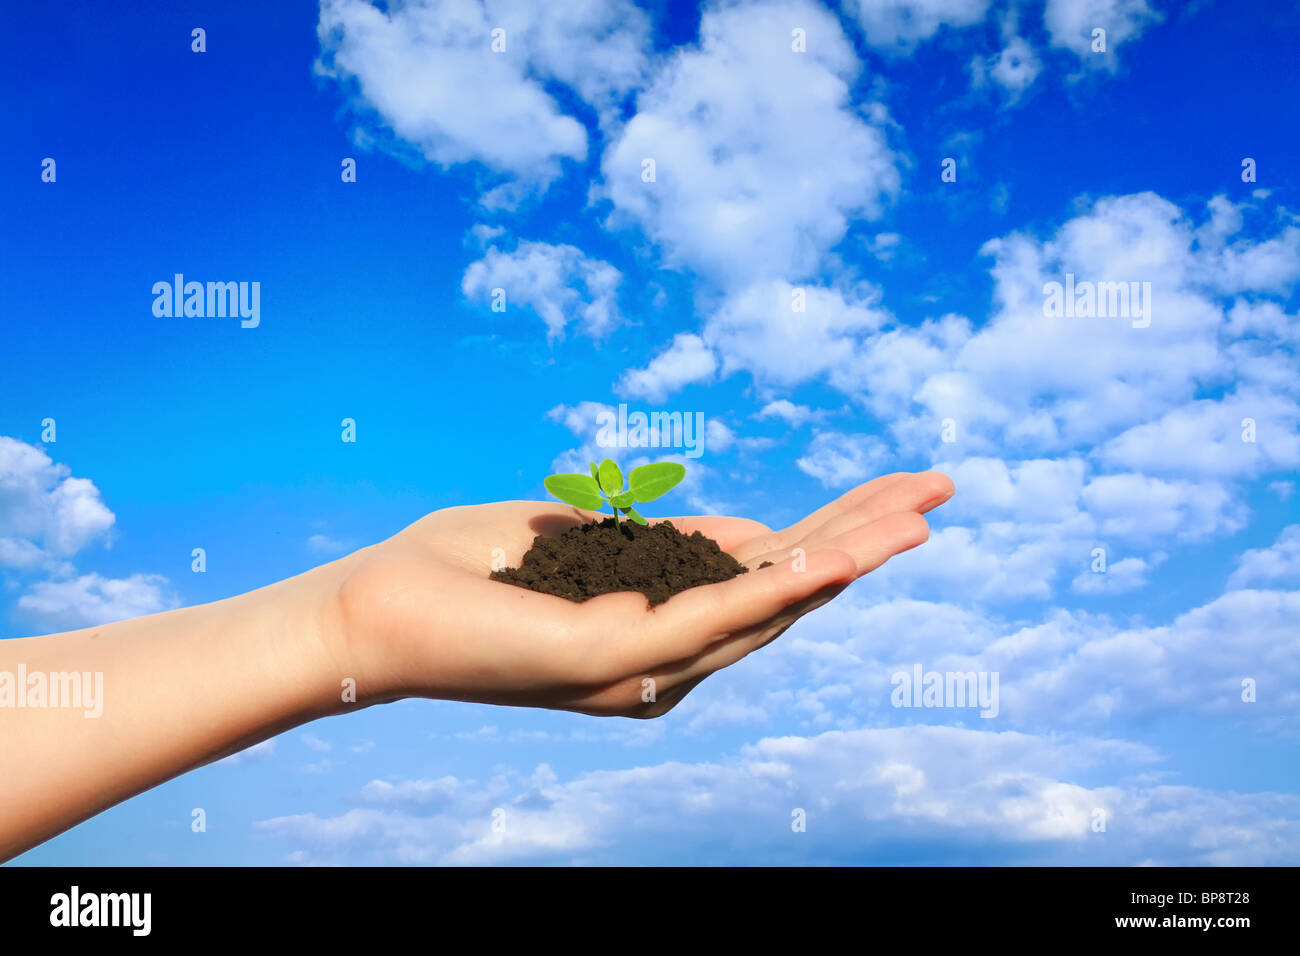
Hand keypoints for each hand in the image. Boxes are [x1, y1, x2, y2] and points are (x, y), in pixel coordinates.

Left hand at [324, 471, 954, 716]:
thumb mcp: (591, 542)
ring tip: (923, 513)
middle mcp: (668, 658)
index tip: (895, 492)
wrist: (372, 616)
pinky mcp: (617, 662)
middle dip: (868, 538)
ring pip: (772, 607)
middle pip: (789, 592)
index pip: (768, 575)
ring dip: (850, 556)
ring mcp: (647, 666)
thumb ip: (675, 545)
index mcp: (663, 627)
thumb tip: (758, 530)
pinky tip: (844, 555)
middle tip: (943, 488)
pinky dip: (787, 585)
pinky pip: (717, 618)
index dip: (836, 532)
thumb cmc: (468, 574)